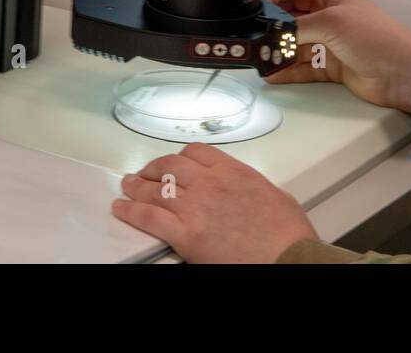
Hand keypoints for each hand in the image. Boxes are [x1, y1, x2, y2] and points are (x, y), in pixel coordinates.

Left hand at [112, 143, 318, 262]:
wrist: (287, 257)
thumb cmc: (287, 234)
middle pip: (169, 166)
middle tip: (144, 173)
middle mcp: (210, 184)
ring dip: (136, 186)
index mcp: (234, 172)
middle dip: (152, 168)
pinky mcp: (185, 235)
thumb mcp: (276, 195)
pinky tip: (122, 208)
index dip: (179, 156)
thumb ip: (252, 188)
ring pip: (154, 189)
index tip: (174, 162)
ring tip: (127, 186)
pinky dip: (131, 211)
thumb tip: (249, 193)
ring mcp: (195, 208)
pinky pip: (149, 217)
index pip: (196, 153)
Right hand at [265, 0, 410, 113]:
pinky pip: (304, 68)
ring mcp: (332, 44)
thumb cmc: (379, 38)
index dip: (278, 1)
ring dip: (280, 53)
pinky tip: (275, 73)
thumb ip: (300, 27)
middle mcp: (332, 19)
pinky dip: (289, 71)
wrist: (402, 72)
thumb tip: (277, 32)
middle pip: (294, 22)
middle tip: (259, 40)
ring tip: (263, 59)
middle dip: (276, 30)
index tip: (260, 13)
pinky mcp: (333, 68)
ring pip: (297, 47)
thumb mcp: (332, 22)